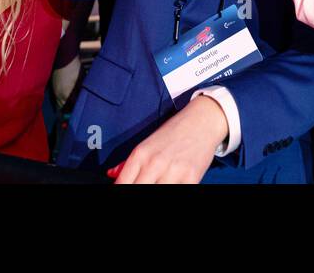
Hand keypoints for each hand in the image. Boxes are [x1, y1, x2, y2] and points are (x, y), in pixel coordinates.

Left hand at [108, 94, 227, 183]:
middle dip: (137, 192)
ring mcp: (173, 172)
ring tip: (157, 183)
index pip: (122, 184)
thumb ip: (129, 162)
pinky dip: (173, 191)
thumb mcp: (148, 144)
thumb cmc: (174, 132)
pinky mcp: (191, 178)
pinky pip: (177, 192)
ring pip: (156, 192)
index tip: (123, 191)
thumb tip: (111, 174)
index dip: (120, 190)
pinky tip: (172, 185)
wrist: (202, 121)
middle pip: (137, 189)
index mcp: (140, 155)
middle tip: (145, 185)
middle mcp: (154, 163)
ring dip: (155, 191)